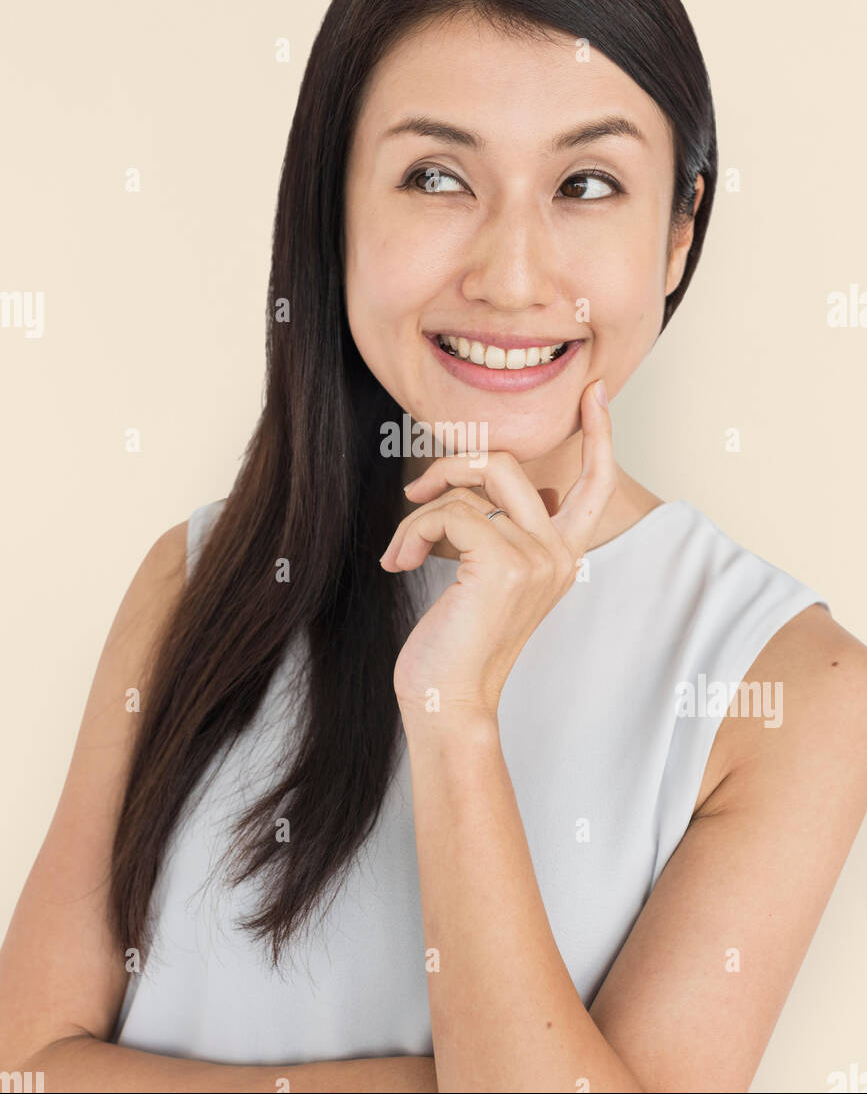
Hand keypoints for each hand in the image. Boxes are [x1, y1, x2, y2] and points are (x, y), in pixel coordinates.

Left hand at [380, 379, 615, 725]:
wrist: (446, 701)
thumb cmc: (456, 643)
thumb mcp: (483, 578)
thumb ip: (496, 531)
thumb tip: (478, 484)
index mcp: (564, 555)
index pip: (595, 484)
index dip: (599, 434)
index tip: (593, 392)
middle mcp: (560, 553)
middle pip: (509, 461)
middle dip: (453, 465)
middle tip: (416, 493)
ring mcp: (536, 557)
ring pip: (474, 481)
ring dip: (423, 507)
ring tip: (403, 547)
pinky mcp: (503, 563)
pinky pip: (449, 512)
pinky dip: (413, 532)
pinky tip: (398, 563)